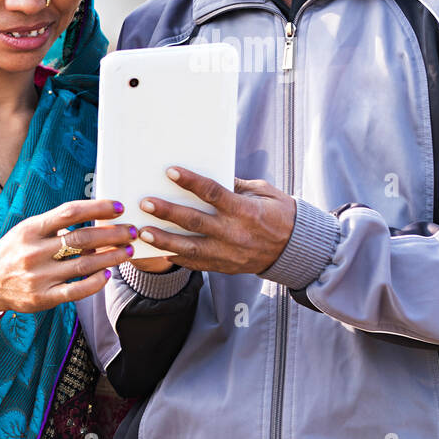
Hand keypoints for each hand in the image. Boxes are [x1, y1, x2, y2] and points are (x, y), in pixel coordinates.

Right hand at [0, 198, 136, 315]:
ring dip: (111, 257)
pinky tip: (107, 274)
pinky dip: (94, 282)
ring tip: (128, 251)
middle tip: (132, 231)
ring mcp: (39, 276)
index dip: (98, 208)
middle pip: (82, 238)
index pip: (70, 212)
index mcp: (31, 228)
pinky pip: (75, 290)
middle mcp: (34, 251)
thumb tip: (96, 216)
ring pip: (84, 265)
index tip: (119, 207)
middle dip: (113, 234)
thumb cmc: (14, 251)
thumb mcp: (28, 230)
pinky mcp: (43, 298)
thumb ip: (57, 224)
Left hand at [135, 167, 295, 274]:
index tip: (171, 171)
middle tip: (146, 203)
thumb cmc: (280, 214)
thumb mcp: (264, 193)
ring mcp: (228, 253)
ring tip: (143, 232)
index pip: (213, 193)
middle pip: (195, 221)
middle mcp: (235, 233)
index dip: (191, 182)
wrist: (295, 250)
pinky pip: (197, 264)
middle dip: (168, 212)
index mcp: (245, 210)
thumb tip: (213, 174)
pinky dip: (177, 257)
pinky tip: (158, 250)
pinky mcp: (225, 267)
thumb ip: (237, 185)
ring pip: (190, 248)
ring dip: (164, 239)